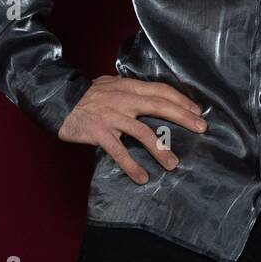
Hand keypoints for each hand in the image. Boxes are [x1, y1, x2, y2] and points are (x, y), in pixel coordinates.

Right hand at [57, 75, 206, 183]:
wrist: (59, 100)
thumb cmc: (87, 94)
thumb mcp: (111, 84)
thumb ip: (131, 88)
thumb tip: (152, 93)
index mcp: (129, 88)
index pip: (161, 91)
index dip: (181, 100)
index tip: (197, 111)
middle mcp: (124, 101)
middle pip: (159, 107)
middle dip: (183, 117)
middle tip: (201, 129)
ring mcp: (113, 117)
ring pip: (143, 133)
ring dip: (160, 149)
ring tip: (173, 164)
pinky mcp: (100, 133)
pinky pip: (119, 152)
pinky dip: (131, 166)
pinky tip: (142, 178)